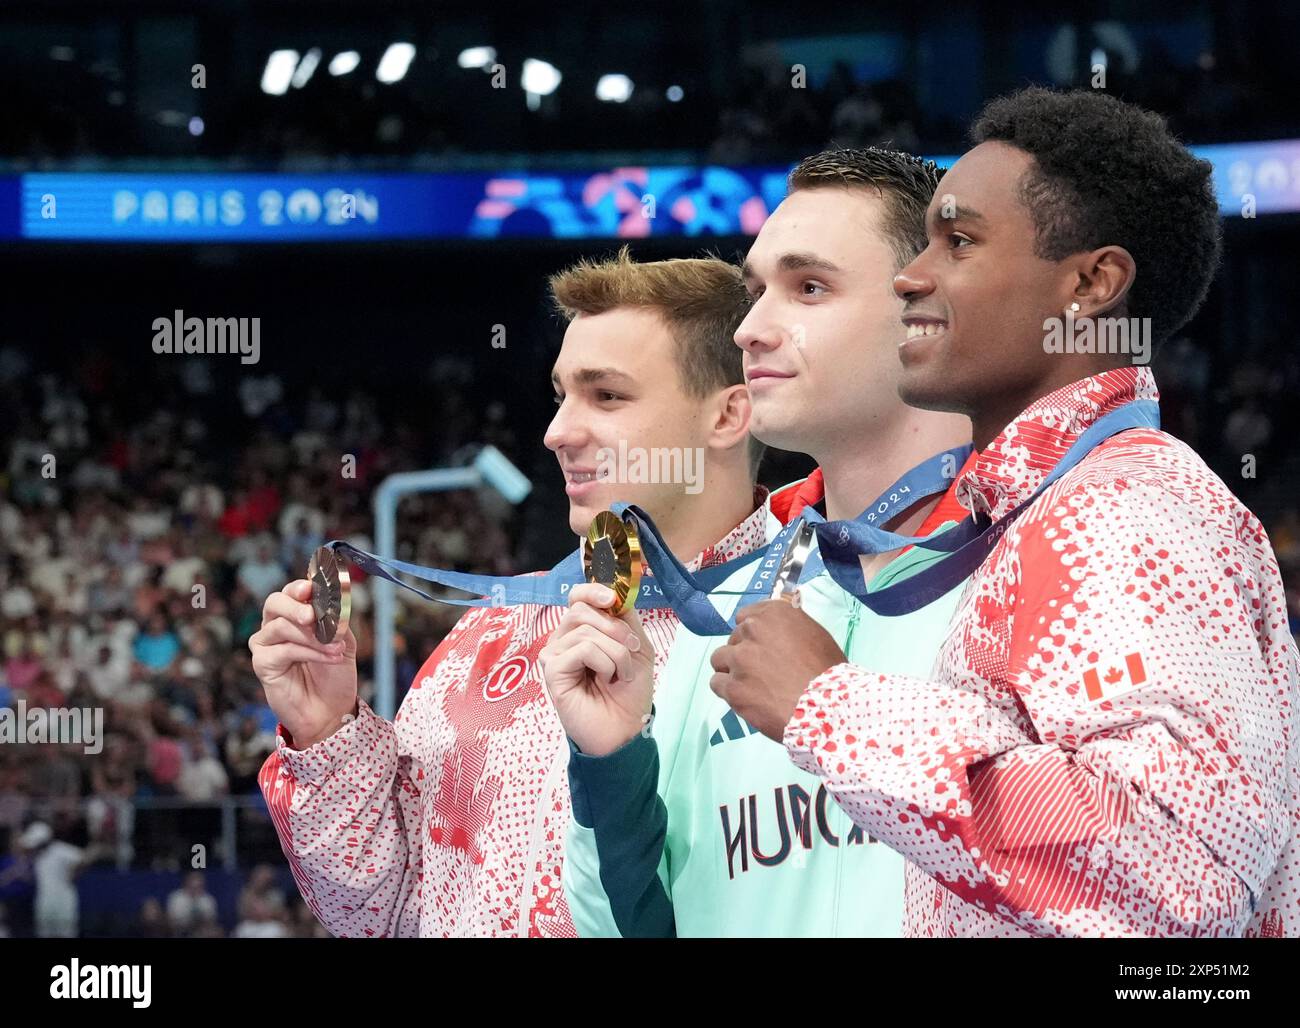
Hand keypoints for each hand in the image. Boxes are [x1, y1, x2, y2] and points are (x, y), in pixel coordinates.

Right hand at [249, 579, 357, 748]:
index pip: (292, 592)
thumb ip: (337, 621)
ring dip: (312, 636)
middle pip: (275, 602)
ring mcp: (266, 643)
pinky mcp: (262, 663)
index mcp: (295, 615)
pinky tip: (327, 658)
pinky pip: (283, 649)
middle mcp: (276, 625)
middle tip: (311, 616)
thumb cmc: (335, 675)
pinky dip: (308, 652)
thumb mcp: (343, 642)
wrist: (331, 710)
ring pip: (281, 626)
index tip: (310, 589)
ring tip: (334, 648)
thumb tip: (331, 607)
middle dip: (295, 606)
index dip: (299, 587)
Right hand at [539, 583, 654, 756]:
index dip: (593, 591)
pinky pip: (582, 649)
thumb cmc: (630, 690)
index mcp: (581, 630)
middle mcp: (563, 639)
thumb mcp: (636, 647)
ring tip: (620, 674)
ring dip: (615, 652)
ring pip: (586, 630)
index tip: (612, 600)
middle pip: (580, 609)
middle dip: (614, 628)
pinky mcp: (552, 671)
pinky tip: (608, 679)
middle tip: (631, 649)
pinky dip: (605, 662)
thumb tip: (614, 595)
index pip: (576, 597)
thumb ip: (624, 619)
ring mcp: (554, 655)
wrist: (626, 728)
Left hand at [709, 599, 845, 740]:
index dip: (752, 635)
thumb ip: (788, 626)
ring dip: (732, 671)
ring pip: (720, 659)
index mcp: (774, 614)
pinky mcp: (732, 687)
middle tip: (764, 672)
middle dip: (744, 654)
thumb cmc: (828, 673)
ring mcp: (740, 659)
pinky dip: (728, 691)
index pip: (745, 617)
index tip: (761, 647)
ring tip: (752, 687)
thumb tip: (776, 627)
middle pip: (734, 639)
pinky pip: (716, 683)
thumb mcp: (814, 635)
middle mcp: (753, 630)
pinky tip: (747, 698)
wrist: (828, 709)